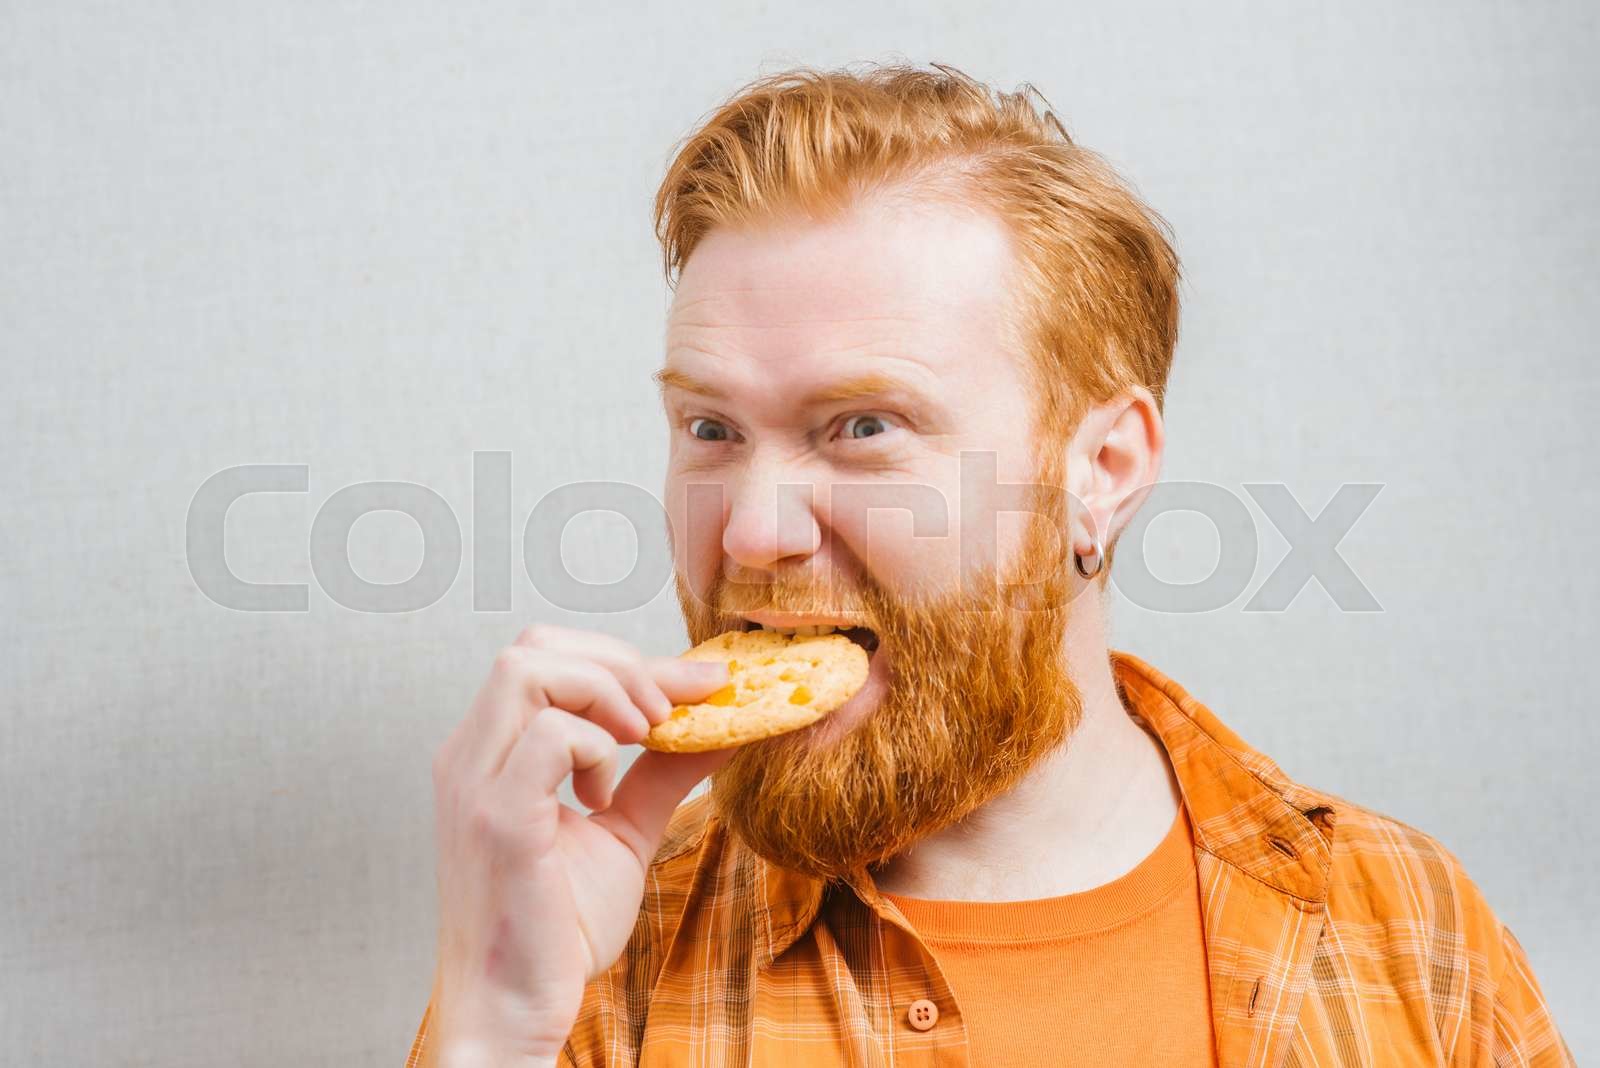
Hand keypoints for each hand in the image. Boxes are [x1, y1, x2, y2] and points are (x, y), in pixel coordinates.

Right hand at [425, 624, 732, 1062]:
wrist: (518, 1009)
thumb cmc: (558, 927)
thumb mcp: (624, 829)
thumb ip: (663, 772)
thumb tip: (722, 723)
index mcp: (490, 751)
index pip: (546, 655)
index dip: (624, 658)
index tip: (697, 686)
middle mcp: (470, 756)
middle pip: (532, 645)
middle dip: (618, 663)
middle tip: (670, 713)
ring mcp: (476, 785)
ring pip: (529, 670)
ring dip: (606, 692)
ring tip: (645, 739)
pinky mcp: (497, 821)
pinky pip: (546, 737)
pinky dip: (595, 746)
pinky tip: (605, 796)